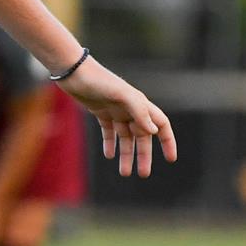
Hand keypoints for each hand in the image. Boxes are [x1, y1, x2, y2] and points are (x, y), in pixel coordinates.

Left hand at [57, 56, 175, 176]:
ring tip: (124, 173)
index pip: (161, 125)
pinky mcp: (101, 112)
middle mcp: (131, 109)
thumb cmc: (100, 81)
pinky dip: (110, 144)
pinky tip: (109, 156)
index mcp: (140, 104)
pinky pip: (109, 132)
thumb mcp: (122, 94)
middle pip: (143, 137)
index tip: (170, 159)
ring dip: (126, 155)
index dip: (168, 141)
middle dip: (144, 155)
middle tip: (143, 174)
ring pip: (125, 138)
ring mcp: (116, 111)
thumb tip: (152, 131)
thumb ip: (139, 111)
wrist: (74, 72)